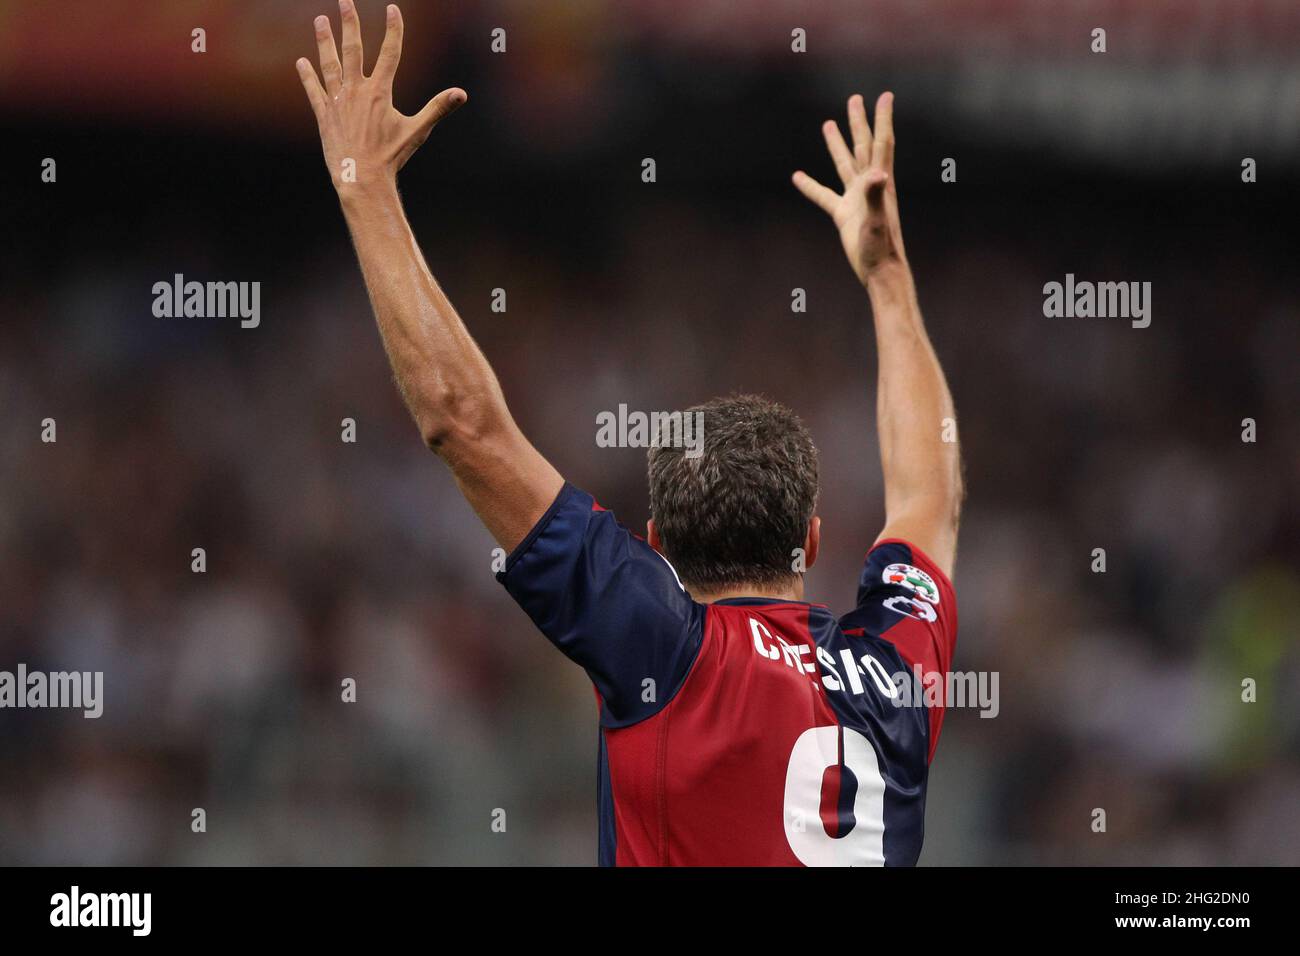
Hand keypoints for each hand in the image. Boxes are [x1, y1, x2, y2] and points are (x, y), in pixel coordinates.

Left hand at [296, 1, 464, 191]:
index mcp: (380, 92)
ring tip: (320, 20)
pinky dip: (307, 76)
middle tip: (345, 0)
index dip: (393, 30)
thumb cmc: (391, 157)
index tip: (392, 9)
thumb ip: (438, 108)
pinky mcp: (325, 116)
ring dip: (324, 41)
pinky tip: (301, 61)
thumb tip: (461, 94)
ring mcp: (338, 102)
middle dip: (350, 23)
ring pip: (329, 64)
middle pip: (353, 49)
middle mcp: (356, 91)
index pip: (390, 53)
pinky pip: (314, 91)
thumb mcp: (417, 131)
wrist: (360, 178)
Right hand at [793, 93, 904, 284]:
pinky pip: (824, 195)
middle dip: (859, 122)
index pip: (881, 143)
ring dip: (837, 144)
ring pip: (844, 164)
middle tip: (854, 99)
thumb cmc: (881, 247)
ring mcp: (856, 199)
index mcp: (880, 182)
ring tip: (828, 124)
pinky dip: (811, 186)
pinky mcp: (844, 215)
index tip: (884, 96)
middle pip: (863, 146)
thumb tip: (877, 175)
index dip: (882, 119)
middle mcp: (869, 185)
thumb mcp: (878, 220)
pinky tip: (797, 176)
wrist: (879, 271)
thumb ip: (876, 196)